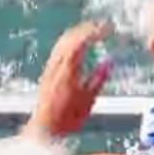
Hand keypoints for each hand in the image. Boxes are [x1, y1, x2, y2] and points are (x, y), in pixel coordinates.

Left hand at [22, 21, 112, 140]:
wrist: (45, 128)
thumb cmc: (68, 117)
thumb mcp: (88, 99)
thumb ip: (98, 79)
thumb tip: (108, 62)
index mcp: (68, 69)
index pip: (81, 41)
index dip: (95, 31)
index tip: (109, 28)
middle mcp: (57, 64)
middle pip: (70, 36)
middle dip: (87, 27)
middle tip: (103, 26)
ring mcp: (50, 66)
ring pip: (63, 40)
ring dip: (78, 31)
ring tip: (92, 30)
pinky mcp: (47, 70)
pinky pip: (59, 47)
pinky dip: (71, 39)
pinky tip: (78, 43)